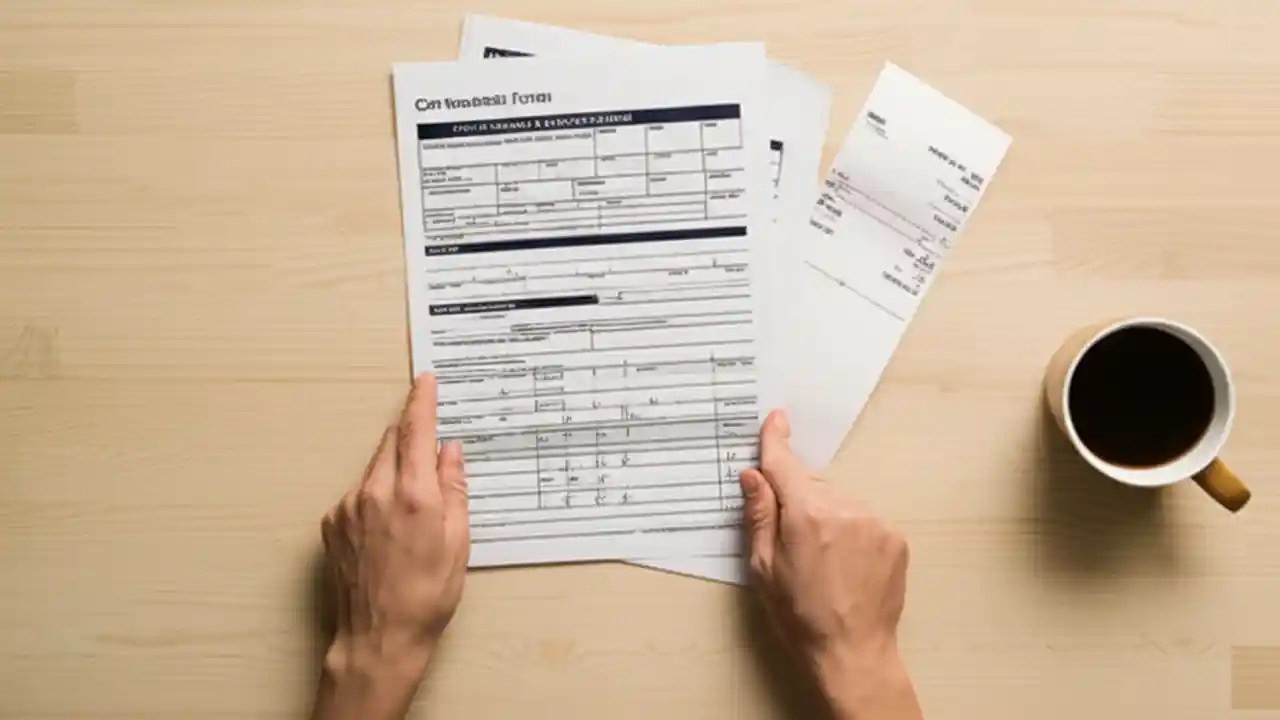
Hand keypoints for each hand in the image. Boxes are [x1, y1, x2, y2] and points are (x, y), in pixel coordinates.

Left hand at [311, 374, 468, 719]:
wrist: (378, 638)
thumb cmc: (426, 597)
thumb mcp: (458, 542)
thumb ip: (453, 489)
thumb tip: (449, 453)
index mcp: (413, 495)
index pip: (415, 430)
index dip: (421, 401)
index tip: (425, 380)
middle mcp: (374, 493)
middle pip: (392, 443)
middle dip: (410, 439)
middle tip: (430, 453)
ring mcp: (347, 508)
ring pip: (374, 469)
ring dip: (394, 473)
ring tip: (413, 512)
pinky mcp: (331, 524)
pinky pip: (358, 494)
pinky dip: (375, 497)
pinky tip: (389, 530)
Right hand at [740, 410, 920, 719]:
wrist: (853, 653)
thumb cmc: (801, 618)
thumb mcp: (764, 568)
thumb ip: (759, 514)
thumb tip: (754, 475)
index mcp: (805, 515)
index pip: (784, 464)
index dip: (776, 441)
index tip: (776, 420)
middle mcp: (843, 508)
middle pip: (811, 484)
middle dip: (797, 499)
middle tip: (790, 539)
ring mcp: (873, 521)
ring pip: (838, 500)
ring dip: (826, 515)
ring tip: (821, 559)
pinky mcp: (894, 536)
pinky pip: (863, 518)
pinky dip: (850, 529)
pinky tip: (844, 562)